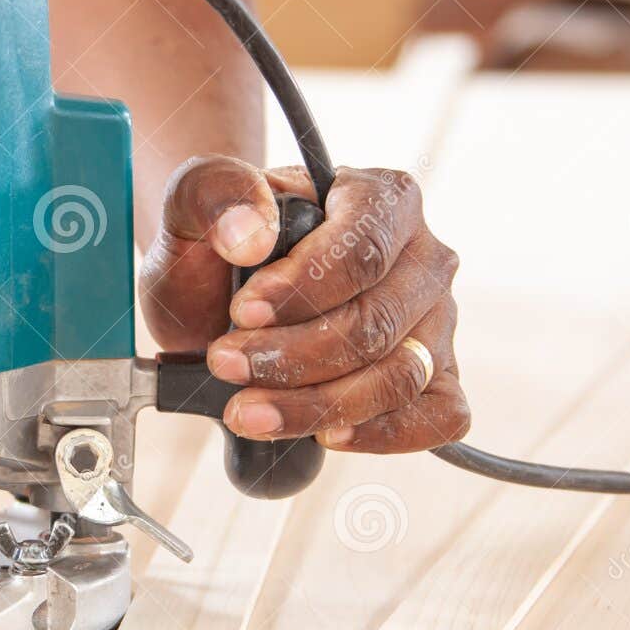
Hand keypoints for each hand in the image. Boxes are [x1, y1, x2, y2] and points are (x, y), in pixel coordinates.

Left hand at [140, 155, 469, 453]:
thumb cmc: (217, 247)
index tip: (242, 310)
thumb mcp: (192, 205)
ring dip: (317, 404)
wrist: (213, 297)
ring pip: (400, 376)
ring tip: (246, 410)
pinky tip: (324, 436)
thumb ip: (212, 193)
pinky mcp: (434, 377)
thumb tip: (250, 236)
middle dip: (292, 356)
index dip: (303, 289)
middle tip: (224, 364)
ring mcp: (435, 321)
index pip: (362, 250)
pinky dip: (383, 434)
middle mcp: (422, 258)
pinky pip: (438, 416)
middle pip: (376, 323)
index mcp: (381, 198)